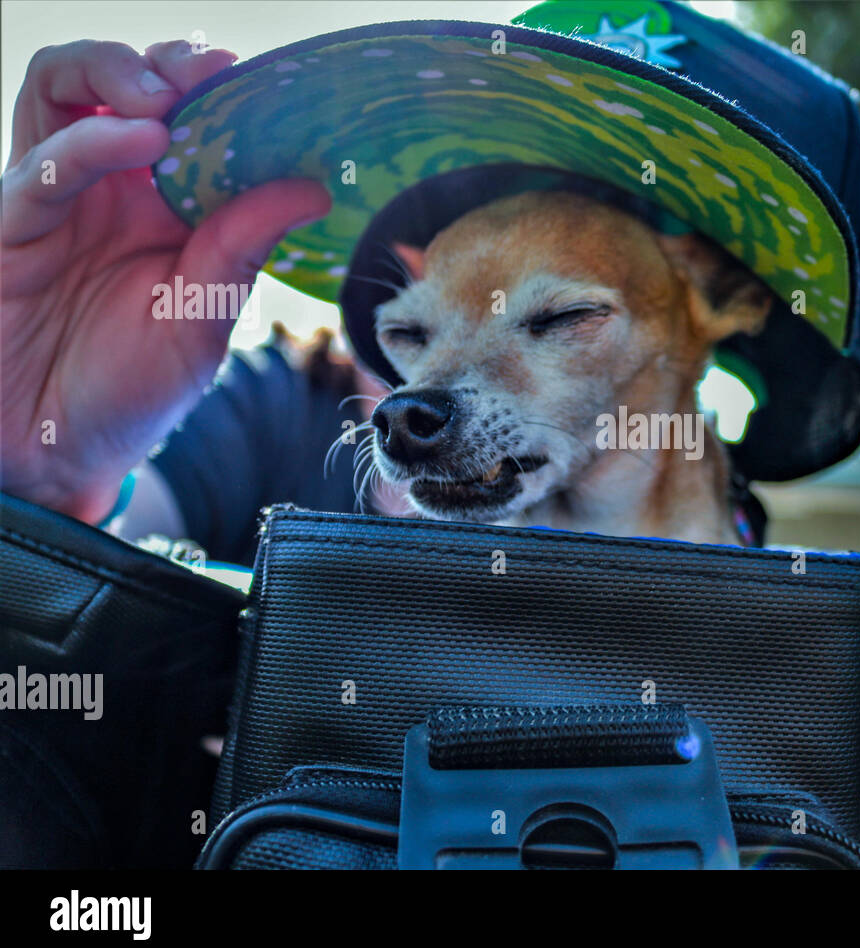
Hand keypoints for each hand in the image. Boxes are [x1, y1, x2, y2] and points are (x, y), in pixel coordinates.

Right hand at [1, 39, 330, 522]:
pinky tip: (142, 137)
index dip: (224, 93)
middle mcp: (109, 188)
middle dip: (169, 64)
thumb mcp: (203, 319)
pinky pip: (39, 165)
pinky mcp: (8, 225)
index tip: (272, 88)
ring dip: (116, 72)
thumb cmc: (130, 390)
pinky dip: (89, 141)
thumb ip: (241, 248)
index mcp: (164, 206)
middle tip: (216, 73)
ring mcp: (54, 198)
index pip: (190, 120)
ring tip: (173, 95)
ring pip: (62, 91)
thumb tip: (311, 189)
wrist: (56, 452)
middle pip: (121, 83)